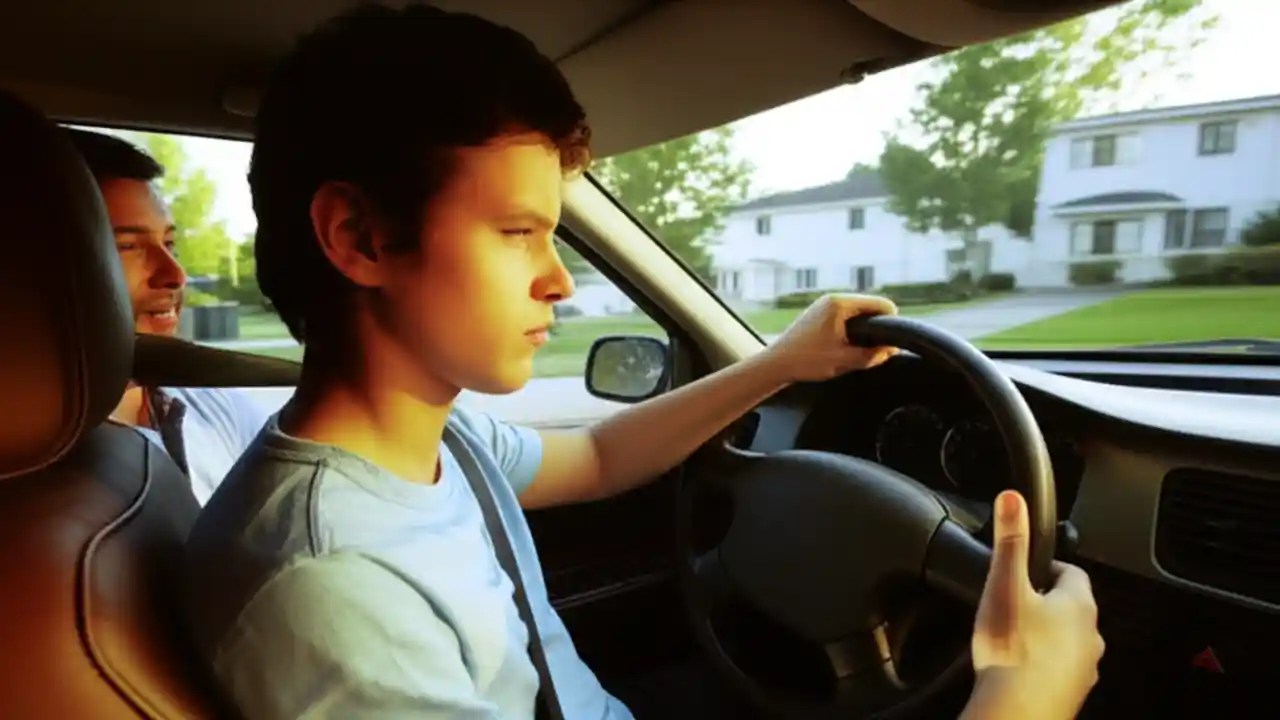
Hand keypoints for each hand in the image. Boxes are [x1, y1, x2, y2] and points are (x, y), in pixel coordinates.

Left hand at [759, 293, 897, 382]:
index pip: (880, 304)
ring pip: (858, 311)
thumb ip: (872, 355)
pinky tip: (850, 344)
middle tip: (879, 349)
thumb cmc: (806, 361)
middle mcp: (832, 299)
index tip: (892, 342)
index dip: (892, 322)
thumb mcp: (844, 361)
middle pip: (870, 306)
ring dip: (865, 327)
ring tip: (865, 348)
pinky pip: (846, 315)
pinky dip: (852, 327)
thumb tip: (891, 350)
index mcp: (840, 304)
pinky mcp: (819, 313)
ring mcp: (824, 304)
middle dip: (877, 326)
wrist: (775, 364)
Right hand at [962, 490, 1104, 719]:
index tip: (1023, 570)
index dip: (1045, 567)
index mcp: (1079, 604)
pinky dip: (1042, 665)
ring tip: (1013, 636)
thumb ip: (1010, 541)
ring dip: (1046, 636)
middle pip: (1070, 607)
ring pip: (1067, 640)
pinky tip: (1018, 667)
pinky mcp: (1072, 693)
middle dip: (1044, 602)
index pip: (1070, 572)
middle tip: (1012, 603)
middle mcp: (1090, 636)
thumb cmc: (1012, 651)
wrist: (1018, 713)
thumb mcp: (1004, 585)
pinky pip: (1059, 670)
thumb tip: (1014, 498)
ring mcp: (1084, 668)